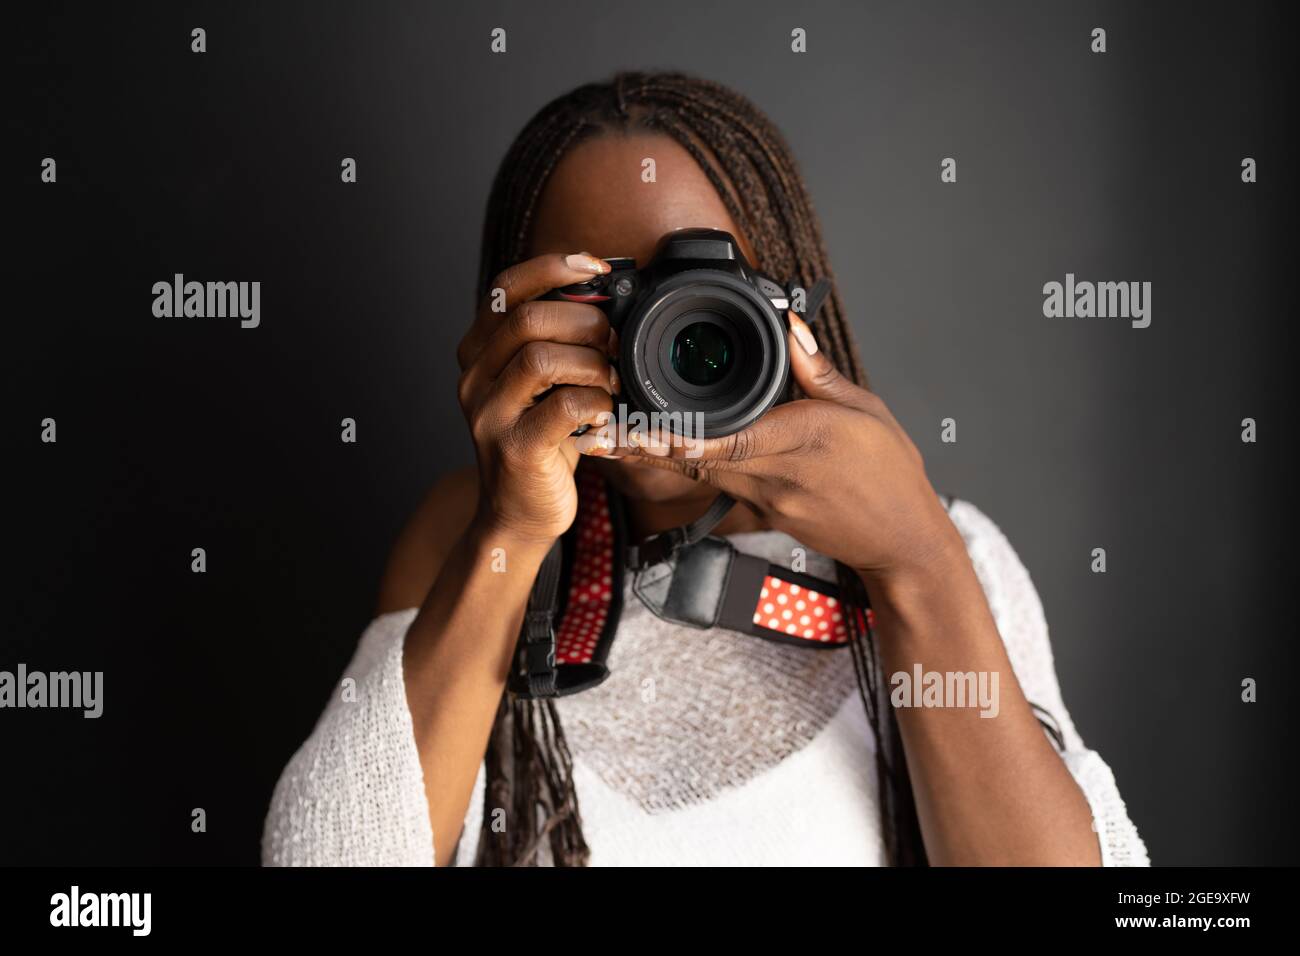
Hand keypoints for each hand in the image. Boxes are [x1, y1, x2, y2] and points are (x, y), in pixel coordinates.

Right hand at [456, 252, 619, 545]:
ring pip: (539, 358)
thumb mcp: (542, 386)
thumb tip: (608, 300)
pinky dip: (595, 402)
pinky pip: (562, 407)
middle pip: (525, 318)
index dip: (552, 267)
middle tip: (612, 340)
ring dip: (591, 362)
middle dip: (583, 320)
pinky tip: (605, 412)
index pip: (504, 288)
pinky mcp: (515, 449)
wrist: (519, 515)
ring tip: (610, 379)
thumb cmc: (542, 443)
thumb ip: (558, 344)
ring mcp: (490, 415)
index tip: (597, 267)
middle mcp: (475, 378)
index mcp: (479, 353)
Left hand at [622, 312, 963, 584]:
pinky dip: (685, 464)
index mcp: (803, 440)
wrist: (900, 541)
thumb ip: (816, 370)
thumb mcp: (864, 408)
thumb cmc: (889, 473)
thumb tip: (790, 328)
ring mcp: (765, 499)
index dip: (686, 432)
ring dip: (656, 453)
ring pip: (698, 472)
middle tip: (600, 423)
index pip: (734, 436)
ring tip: (609, 434)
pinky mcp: (762, 513)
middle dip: (648, 440)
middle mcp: (775, 475)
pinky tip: (657, 450)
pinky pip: (715, 484)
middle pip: (698, 456)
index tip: (646, 419)